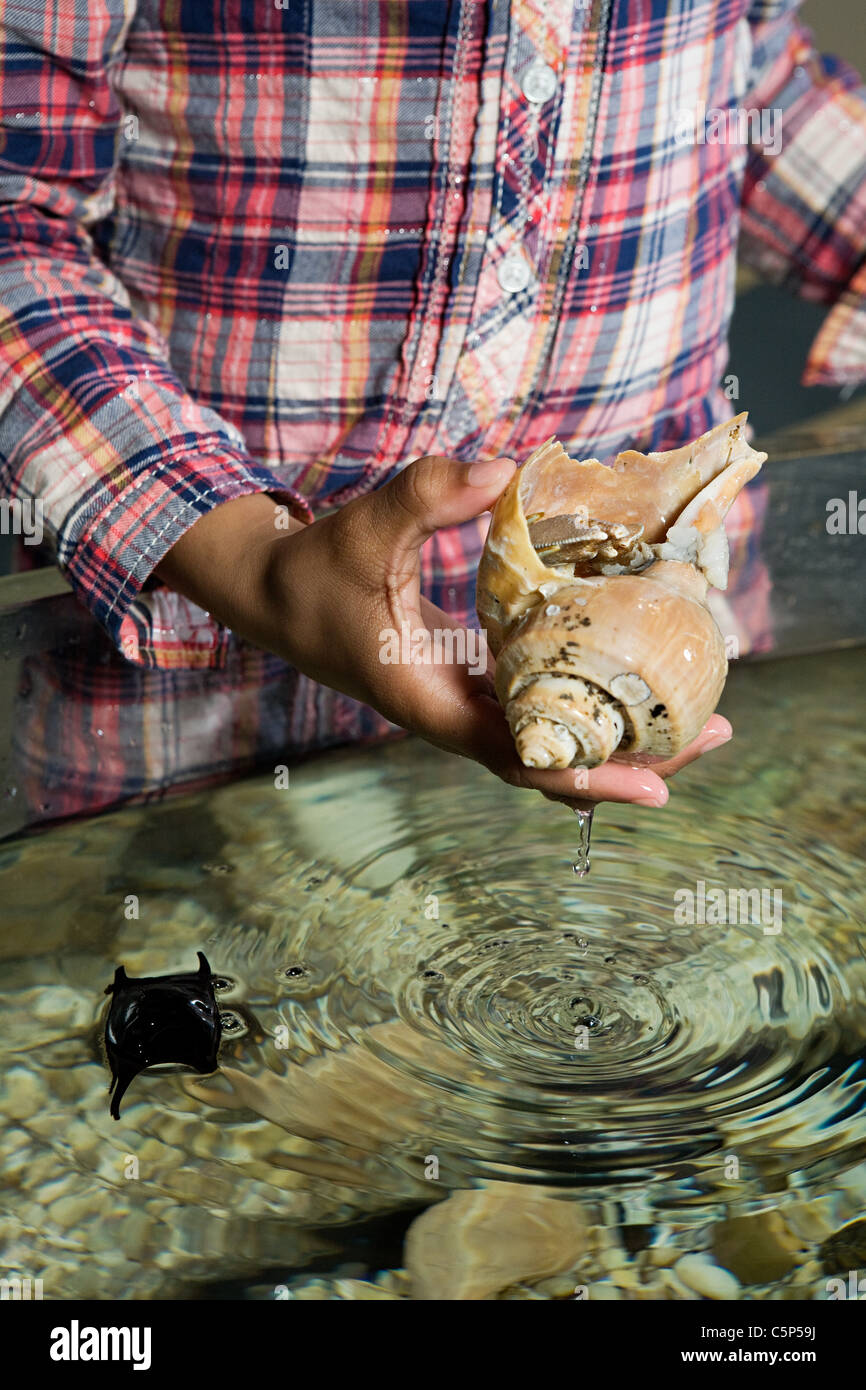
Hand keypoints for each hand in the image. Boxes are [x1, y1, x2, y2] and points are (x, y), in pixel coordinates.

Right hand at [154, 454, 732, 807]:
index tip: (653, 785)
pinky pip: (538, 713)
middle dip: (631, 763)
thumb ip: (426, 495)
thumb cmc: (314, 571)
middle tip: (714, 735)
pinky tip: (631, 685)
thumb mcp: (364, 529)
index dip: (585, 774)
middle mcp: (451, 716)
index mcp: (426, 700)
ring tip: (695, 721)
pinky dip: (587, 710)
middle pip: (552, 763)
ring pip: (549, 743)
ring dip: (618, 740)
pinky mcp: (469, 684)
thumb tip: (505, 467)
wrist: (274, 594)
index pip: (517, 756)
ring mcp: (462, 704)